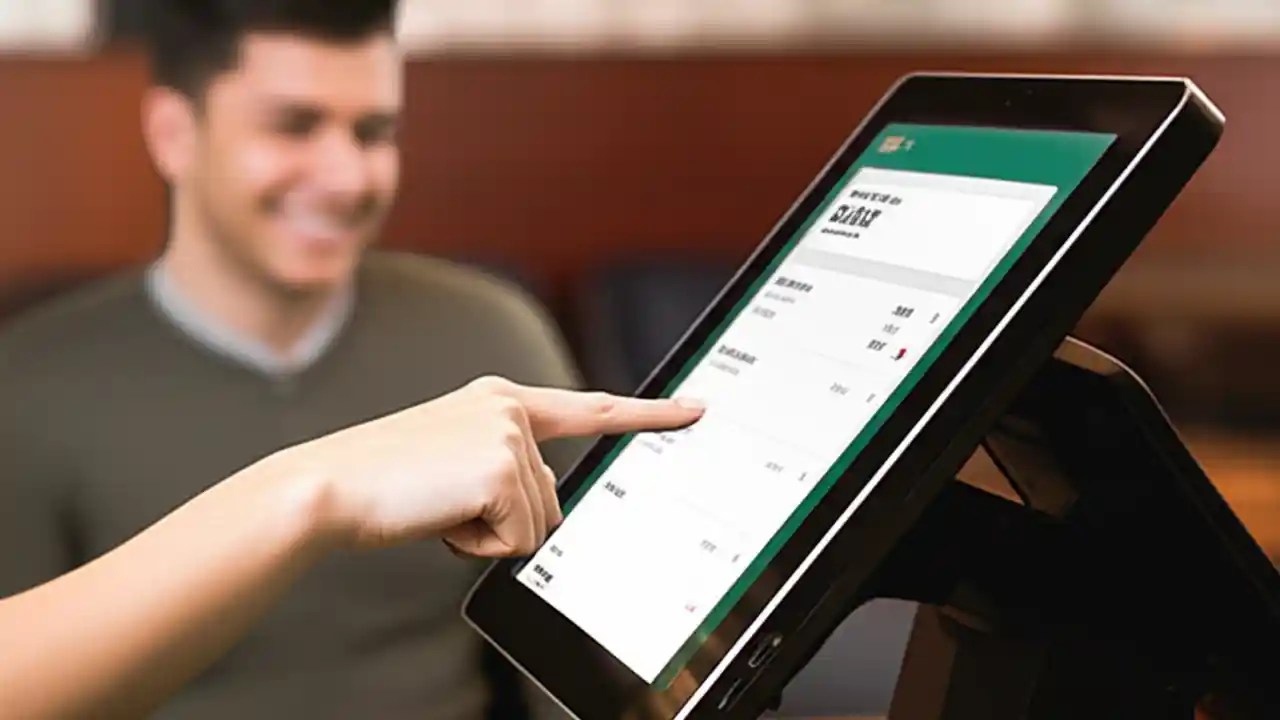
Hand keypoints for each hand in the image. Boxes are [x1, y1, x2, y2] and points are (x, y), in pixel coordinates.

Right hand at [277, 376, 703, 556]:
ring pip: (538, 525)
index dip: (647, 414)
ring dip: (490, 535)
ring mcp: (508, 435)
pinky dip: (480, 546)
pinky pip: (519, 539)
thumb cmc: (387, 483)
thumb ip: (509, 471)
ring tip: (437, 507)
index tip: (694, 409)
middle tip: (445, 504)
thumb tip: (548, 509)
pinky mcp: (500, 469)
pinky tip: (441, 518)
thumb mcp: (456, 465)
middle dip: (508, 522)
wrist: (328, 486)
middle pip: (553, 500)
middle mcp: (510, 408)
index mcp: (500, 400)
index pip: (589, 409)